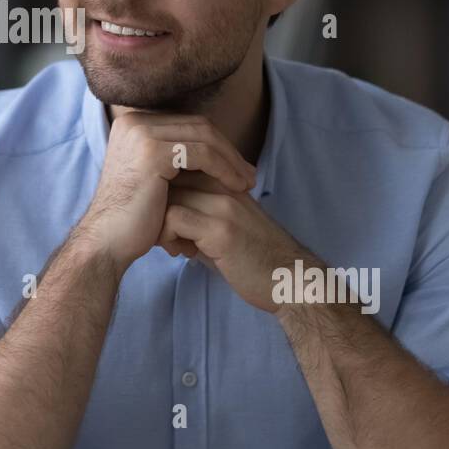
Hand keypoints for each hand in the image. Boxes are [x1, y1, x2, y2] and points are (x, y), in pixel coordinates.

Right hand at [73, 112, 254, 273]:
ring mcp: (141, 133)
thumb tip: (212, 145)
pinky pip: (202, 153)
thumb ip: (173, 155)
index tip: (237, 166)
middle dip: (228, 150)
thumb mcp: (152, 175)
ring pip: (203, 137)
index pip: (186, 123)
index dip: (216, 142)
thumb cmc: (133, 216)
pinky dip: (224, 168)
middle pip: (197, 125)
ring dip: (231, 160)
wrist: (108, 240)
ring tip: (247, 183)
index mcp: (132, 122)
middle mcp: (134, 121)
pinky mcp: (152, 151)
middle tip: (249, 173)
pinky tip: (235, 186)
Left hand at [161, 171, 311, 313]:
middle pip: (169, 178)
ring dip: (160, 224)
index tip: (167, 221)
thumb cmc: (255, 258)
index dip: (164, 193)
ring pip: (168, 196)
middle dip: (157, 207)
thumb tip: (160, 213)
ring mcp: (224, 206)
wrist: (291, 280)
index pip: (179, 168)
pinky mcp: (221, 230)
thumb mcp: (226, 226)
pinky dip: (166, 236)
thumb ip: (198, 214)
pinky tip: (180, 253)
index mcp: (226, 181)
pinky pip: (174, 218)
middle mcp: (225, 186)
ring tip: (173, 246)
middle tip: (165, 236)